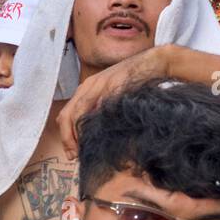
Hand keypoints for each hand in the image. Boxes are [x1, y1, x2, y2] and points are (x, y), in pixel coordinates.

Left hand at [58, 45, 172, 157]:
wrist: (154, 63)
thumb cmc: (137, 81)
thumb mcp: (115, 95)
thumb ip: (103, 109)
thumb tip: (95, 135)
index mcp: (87, 88)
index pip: (66, 114)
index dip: (65, 136)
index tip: (71, 153)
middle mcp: (89, 86)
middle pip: (67, 114)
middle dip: (67, 138)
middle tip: (73, 156)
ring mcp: (100, 85)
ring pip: (78, 111)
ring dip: (77, 133)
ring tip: (82, 149)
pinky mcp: (112, 85)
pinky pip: (98, 106)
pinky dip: (94, 122)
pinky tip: (97, 135)